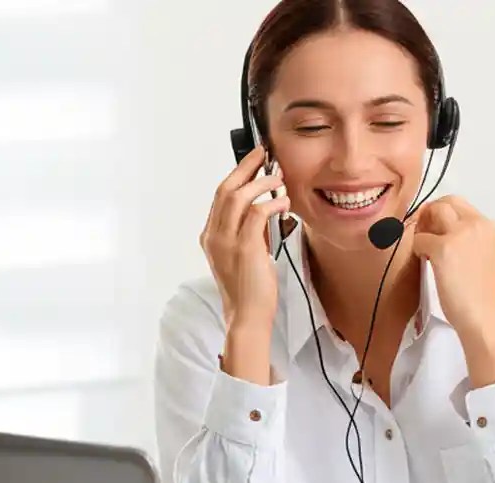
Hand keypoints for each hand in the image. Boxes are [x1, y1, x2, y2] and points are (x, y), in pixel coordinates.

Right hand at [199, 145, 290, 330]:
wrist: (247, 316)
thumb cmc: (249, 288)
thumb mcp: (246, 254)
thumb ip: (250, 231)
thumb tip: (266, 208)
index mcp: (210, 236)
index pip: (220, 196)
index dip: (237, 175)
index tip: (253, 161)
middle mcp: (214, 236)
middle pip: (225, 189)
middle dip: (245, 167)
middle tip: (263, 154)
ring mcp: (227, 242)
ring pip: (238, 197)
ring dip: (261, 183)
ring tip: (278, 178)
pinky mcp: (245, 249)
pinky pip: (257, 214)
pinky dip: (271, 203)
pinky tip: (283, 202)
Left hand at [408, 195, 494, 386]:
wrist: (482, 315)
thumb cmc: (479, 291)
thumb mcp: (480, 253)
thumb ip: (465, 236)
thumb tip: (435, 226)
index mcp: (487, 225)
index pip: (458, 203)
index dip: (441, 211)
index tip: (433, 227)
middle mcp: (475, 224)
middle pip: (443, 203)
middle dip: (429, 214)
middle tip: (424, 233)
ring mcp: (459, 234)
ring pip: (430, 214)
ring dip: (422, 228)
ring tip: (425, 250)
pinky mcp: (442, 248)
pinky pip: (419, 240)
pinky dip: (417, 250)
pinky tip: (425, 263)